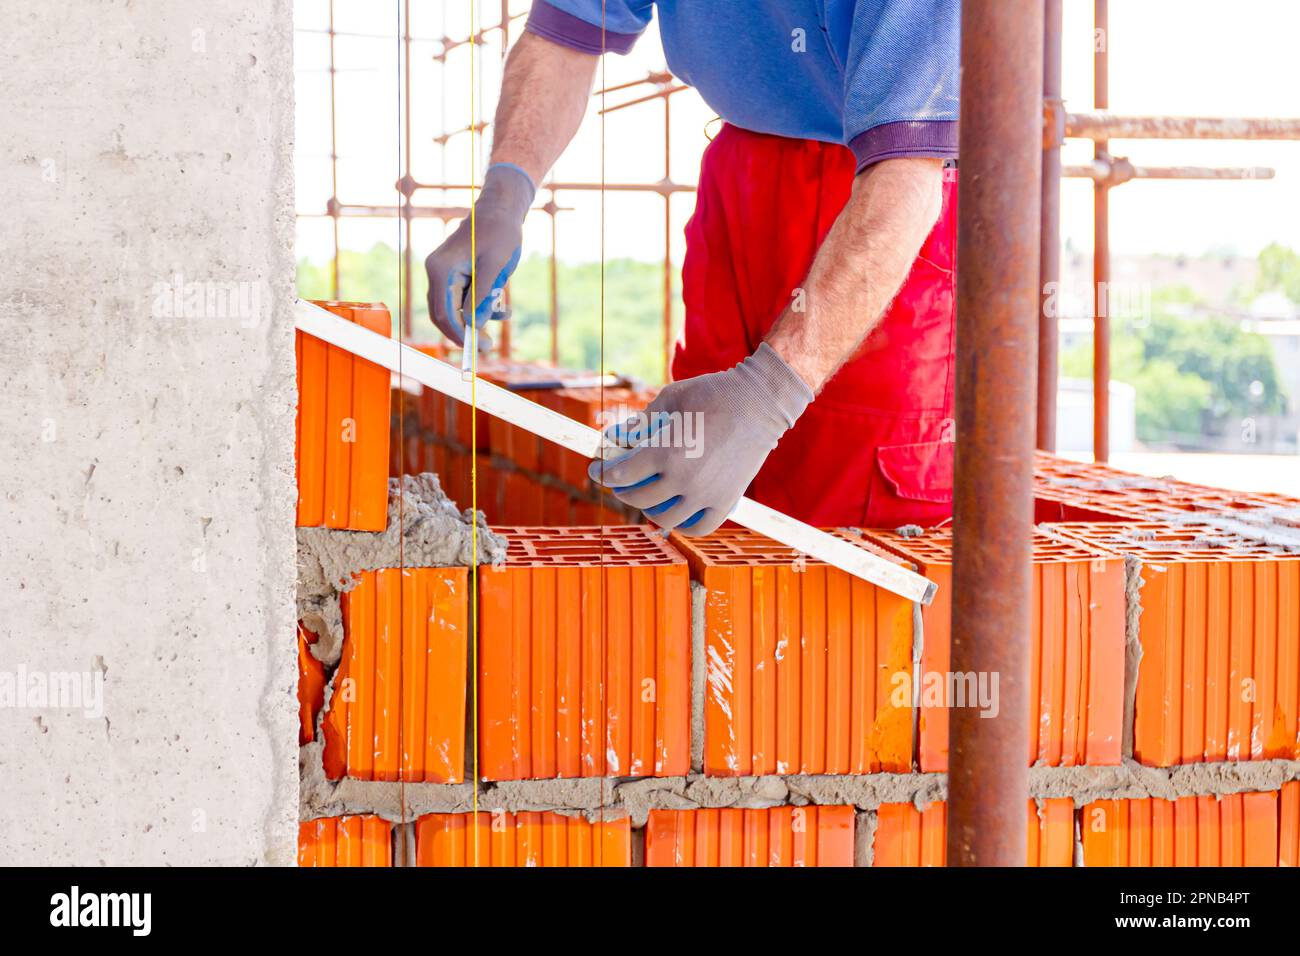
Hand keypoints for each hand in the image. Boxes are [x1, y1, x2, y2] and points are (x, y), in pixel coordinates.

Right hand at [424, 163, 534, 348]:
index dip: (460, 334)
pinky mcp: (453, 273)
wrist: (501, 208)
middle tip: (488, 346)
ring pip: (453, 308)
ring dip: (477, 317)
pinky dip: (479, 305)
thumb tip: (473, 325)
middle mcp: (436, 271)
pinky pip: (461, 298)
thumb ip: (483, 296)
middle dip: (466, 331)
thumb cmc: (500, 232)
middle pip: (443, 314)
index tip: (479, 349)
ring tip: (505, 313)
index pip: (443, 312)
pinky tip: (502, 306)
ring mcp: (443, 272)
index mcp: (440, 268)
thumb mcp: (495, 266)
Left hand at [590, 343, 812, 535]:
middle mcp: (684, 479)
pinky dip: (683, 525)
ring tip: (648, 500)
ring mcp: (706, 494)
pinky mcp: (726, 501)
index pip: (622, 474)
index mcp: (665, 452)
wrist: (760, 402)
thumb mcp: (670, 398)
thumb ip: (642, 421)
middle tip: (620, 483)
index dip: (604, 474)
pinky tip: (676, 514)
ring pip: (665, 519)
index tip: (596, 471)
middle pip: (639, 498)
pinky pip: (699, 527)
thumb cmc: (713, 393)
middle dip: (623, 491)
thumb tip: (620, 437)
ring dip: (649, 510)